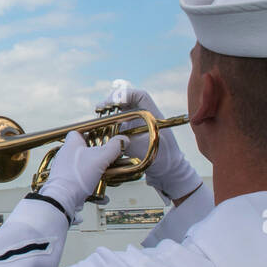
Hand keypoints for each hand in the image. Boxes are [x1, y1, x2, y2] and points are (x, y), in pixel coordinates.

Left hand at [38, 130, 127, 222]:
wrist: (63, 198)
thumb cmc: (78, 175)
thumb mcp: (101, 158)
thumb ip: (114, 147)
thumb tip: (123, 140)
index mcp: (71, 144)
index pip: (78, 132)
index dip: (90, 133)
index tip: (102, 138)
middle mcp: (65, 155)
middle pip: (83, 151)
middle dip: (98, 156)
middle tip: (108, 160)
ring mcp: (64, 170)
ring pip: (83, 167)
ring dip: (96, 173)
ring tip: (106, 177)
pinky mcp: (66, 183)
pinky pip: (82, 182)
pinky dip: (92, 187)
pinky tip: (101, 194)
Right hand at [100, 84, 199, 200]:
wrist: (169, 173)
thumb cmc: (164, 160)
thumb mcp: (147, 150)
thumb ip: (130, 142)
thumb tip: (112, 139)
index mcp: (153, 115)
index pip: (140, 96)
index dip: (125, 94)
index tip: (114, 102)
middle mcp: (144, 117)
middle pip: (127, 101)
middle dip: (112, 102)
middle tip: (100, 108)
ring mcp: (137, 125)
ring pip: (120, 112)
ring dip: (108, 112)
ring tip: (98, 116)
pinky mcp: (131, 135)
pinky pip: (118, 124)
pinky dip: (108, 124)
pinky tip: (100, 129)